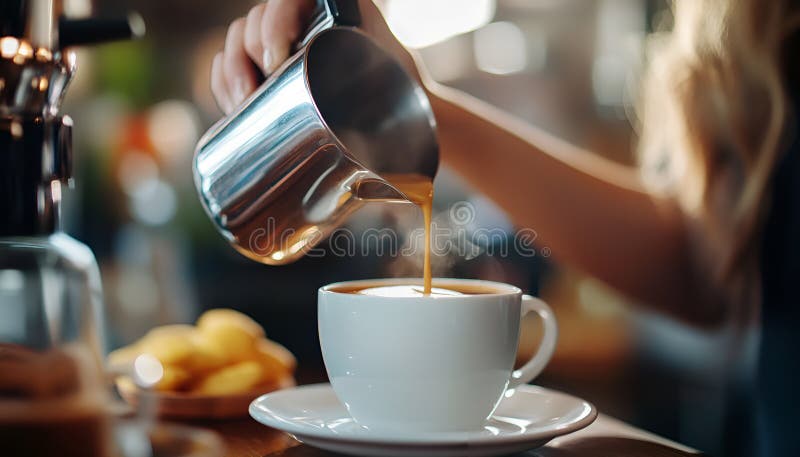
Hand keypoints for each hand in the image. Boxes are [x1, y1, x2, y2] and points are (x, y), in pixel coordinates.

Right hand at [211, 0, 420, 114]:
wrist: (401, 116)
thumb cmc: (401, 92)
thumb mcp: (393, 70)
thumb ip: (378, 59)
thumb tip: (356, 67)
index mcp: (334, 7)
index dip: (276, 21)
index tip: (277, 61)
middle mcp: (303, 17)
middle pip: (258, 19)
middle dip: (250, 53)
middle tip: (257, 90)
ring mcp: (281, 42)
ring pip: (239, 38)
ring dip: (233, 70)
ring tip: (242, 102)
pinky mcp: (267, 70)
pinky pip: (230, 62)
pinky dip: (224, 80)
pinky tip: (233, 103)